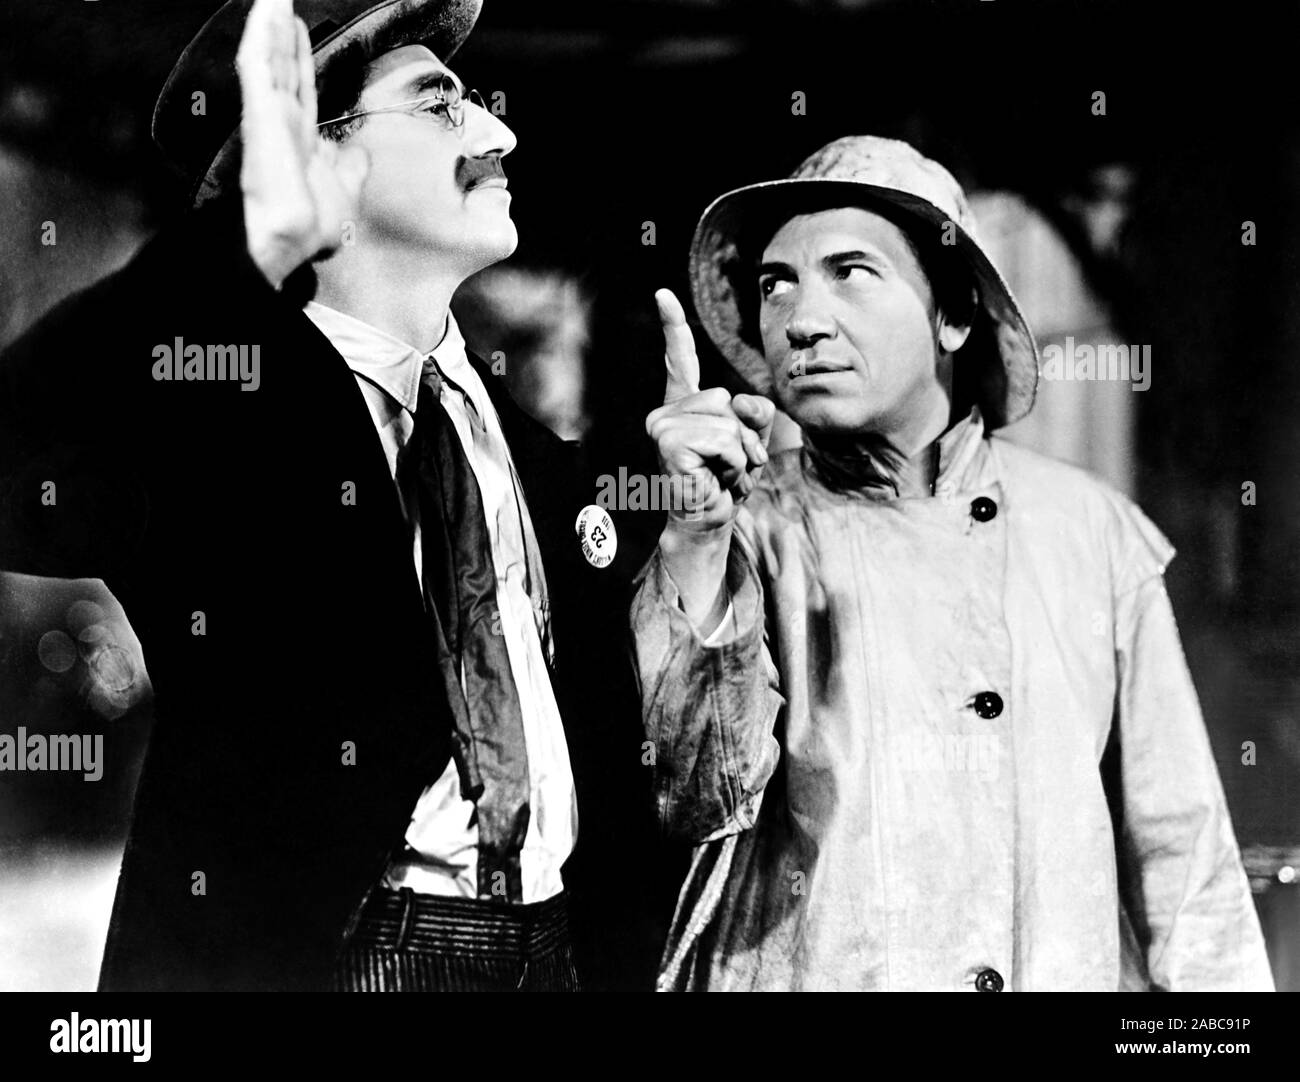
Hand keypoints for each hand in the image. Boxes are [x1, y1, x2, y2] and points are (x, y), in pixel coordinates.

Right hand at [236, 0, 369, 288]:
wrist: (294, 240)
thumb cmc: (312, 226)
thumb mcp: (346, 191)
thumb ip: (352, 169)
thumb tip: (360, 153)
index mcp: (300, 139)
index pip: (300, 85)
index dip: (299, 55)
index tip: (301, 28)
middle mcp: (282, 123)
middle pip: (282, 64)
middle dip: (282, 30)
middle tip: (282, 0)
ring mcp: (269, 116)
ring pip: (268, 57)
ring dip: (269, 23)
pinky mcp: (260, 113)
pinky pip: (257, 66)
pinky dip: (260, 36)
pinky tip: (265, 10)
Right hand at [644, 289, 774, 534]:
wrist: (709, 518)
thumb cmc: (727, 481)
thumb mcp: (750, 439)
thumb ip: (754, 412)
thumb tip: (739, 404)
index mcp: (685, 405)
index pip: (680, 359)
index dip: (673, 326)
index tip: (663, 293)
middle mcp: (668, 411)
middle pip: (726, 399)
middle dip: (743, 436)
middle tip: (728, 465)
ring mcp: (663, 426)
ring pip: (727, 421)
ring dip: (739, 453)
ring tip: (722, 473)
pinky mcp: (669, 443)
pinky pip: (723, 439)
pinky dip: (731, 462)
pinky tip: (714, 477)